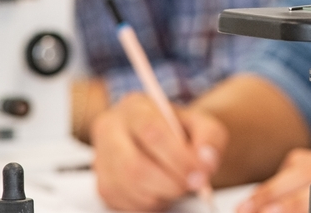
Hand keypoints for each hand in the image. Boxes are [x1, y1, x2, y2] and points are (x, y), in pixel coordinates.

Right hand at [93, 94, 227, 211]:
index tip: (201, 173)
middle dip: (170, 182)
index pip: (151, 132)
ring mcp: (101, 160)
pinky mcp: (103, 185)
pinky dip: (151, 204)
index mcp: (134, 108)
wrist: (165, 141)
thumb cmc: (180, 131)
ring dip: (162, 194)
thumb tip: (206, 162)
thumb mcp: (201, 123)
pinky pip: (126, 204)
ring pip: (130, 188)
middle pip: (134, 166)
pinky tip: (162, 191)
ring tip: (178, 184)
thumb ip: (209, 137)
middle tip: (194, 186)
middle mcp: (110, 130)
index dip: (178, 157)